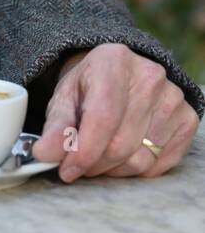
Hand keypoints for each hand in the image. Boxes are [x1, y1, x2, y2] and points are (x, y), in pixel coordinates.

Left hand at [32, 43, 199, 181]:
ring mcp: (173, 98)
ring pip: (141, 160)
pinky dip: (137, 170)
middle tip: (79, 164)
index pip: (102, 119)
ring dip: (114, 170)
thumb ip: (56, 126)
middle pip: (121, 145)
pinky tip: (123, 154)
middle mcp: (149, 77)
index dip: (82, 152)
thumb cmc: (88, 85)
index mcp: (114, 62)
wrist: (118, 72)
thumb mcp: (65, 96)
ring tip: (100, 156)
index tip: (66, 169)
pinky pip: (160, 164)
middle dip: (94, 164)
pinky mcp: (187, 119)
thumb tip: (44, 154)